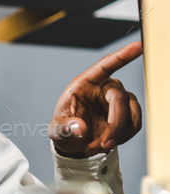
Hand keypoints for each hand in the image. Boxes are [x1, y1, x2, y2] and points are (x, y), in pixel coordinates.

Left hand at [49, 41, 142, 157]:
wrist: (74, 144)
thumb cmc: (64, 130)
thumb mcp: (56, 131)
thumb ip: (64, 129)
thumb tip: (80, 128)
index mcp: (84, 84)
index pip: (104, 66)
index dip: (121, 56)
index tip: (137, 46)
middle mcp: (103, 88)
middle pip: (119, 98)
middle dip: (115, 125)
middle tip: (104, 145)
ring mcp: (117, 100)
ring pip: (131, 113)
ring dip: (119, 134)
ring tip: (100, 147)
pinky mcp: (126, 113)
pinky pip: (135, 123)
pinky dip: (123, 138)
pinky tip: (108, 143)